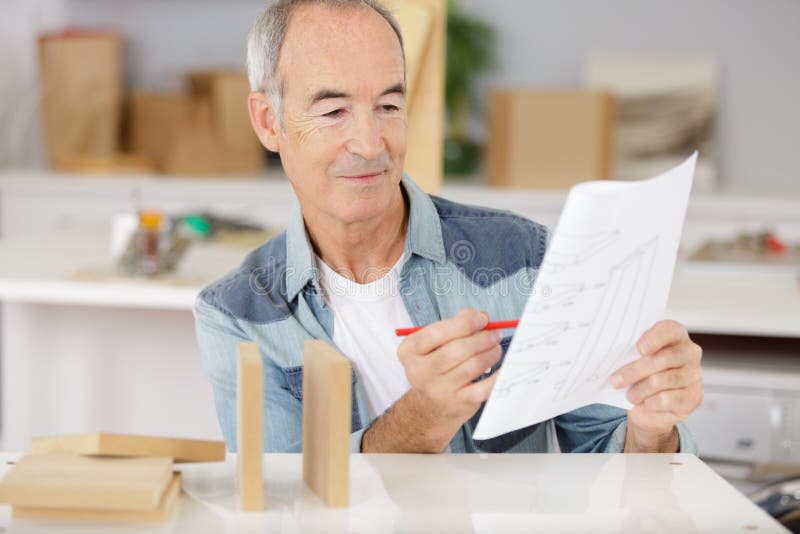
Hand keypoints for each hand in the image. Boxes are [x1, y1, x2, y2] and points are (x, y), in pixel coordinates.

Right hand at [362, 308, 501, 451]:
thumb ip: (456, 324)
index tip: (482, 318)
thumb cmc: (437, 365)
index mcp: (410, 351)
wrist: (431, 406)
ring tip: (496, 348)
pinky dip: (497, 376)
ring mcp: (438, 389)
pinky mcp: (457, 403)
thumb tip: (481, 316)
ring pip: (472, 366)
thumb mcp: (435, 343)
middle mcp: (419, 371)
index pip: (437, 333)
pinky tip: (503, 368)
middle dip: (481, 338)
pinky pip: (484, 388)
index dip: (464, 323)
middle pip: (456, 350)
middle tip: (495, 333)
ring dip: (490, 353)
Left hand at [610, 320, 702, 451]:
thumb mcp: (632, 359)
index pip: (670, 330)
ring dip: (640, 389)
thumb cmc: (639, 375)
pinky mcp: (693, 397)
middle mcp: (689, 353)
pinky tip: (645, 402)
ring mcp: (694, 375)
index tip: (639, 348)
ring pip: (662, 380)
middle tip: (615, 380)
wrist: (648, 405)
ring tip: (629, 395)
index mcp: (675, 336)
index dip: (655, 337)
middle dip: (635, 370)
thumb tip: (612, 355)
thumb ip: (629, 352)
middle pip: (664, 358)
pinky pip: (668, 399)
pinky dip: (651, 402)